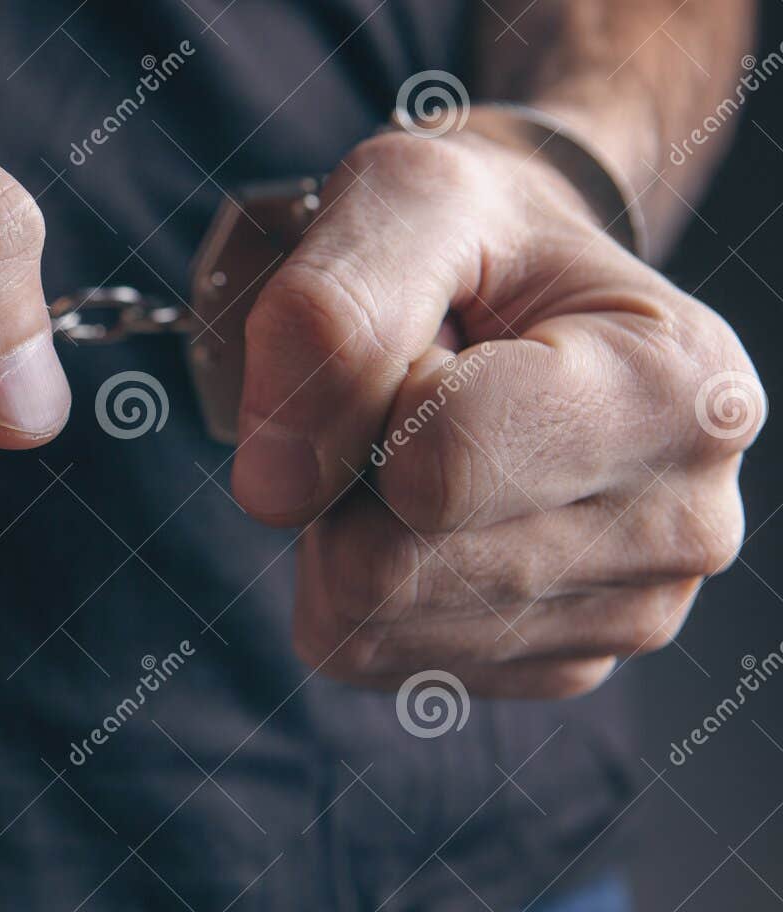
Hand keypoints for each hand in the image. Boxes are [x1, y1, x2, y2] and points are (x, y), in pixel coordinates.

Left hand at [232, 123, 765, 697]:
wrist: (535, 290)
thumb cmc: (480, 235)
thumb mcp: (406, 200)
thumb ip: (329, 317)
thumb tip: (272, 493)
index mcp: (682, 393)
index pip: (436, 470)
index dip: (365, 404)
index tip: (419, 345)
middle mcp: (685, 525)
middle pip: (389, 570)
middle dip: (343, 478)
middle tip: (401, 401)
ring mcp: (630, 614)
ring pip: (370, 624)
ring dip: (344, 529)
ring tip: (418, 450)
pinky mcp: (558, 665)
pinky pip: (375, 653)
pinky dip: (358, 580)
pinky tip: (426, 511)